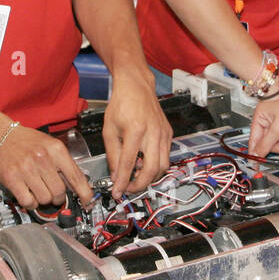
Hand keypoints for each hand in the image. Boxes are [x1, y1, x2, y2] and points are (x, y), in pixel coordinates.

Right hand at [0, 124, 94, 210]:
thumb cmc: (25, 141)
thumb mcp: (50, 145)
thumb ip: (63, 163)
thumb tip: (78, 185)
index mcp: (55, 149)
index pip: (76, 176)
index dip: (84, 193)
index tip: (88, 201)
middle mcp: (42, 158)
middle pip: (60, 191)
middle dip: (58, 197)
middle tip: (54, 194)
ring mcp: (26, 169)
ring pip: (45, 198)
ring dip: (43, 199)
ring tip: (38, 190)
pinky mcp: (12, 179)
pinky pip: (28, 201)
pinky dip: (30, 203)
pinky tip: (29, 194)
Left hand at [102, 71, 171, 197]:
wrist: (137, 87)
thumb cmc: (121, 104)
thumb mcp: (109, 130)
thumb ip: (113, 154)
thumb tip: (116, 175)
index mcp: (135, 130)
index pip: (128, 163)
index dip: (122, 182)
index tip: (118, 192)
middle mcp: (153, 132)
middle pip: (152, 169)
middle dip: (141, 184)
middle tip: (129, 189)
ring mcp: (163, 133)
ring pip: (163, 166)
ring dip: (150, 177)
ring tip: (136, 177)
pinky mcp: (169, 133)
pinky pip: (166, 156)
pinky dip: (156, 165)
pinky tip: (144, 163)